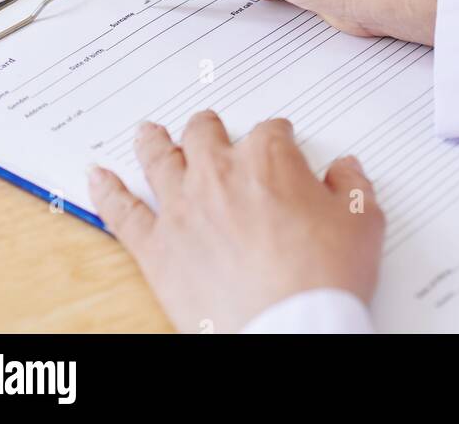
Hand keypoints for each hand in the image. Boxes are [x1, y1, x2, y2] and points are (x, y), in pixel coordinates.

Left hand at [88, 112, 382, 333]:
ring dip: (154, 142)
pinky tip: (96, 176)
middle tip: (210, 131)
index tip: (281, 147)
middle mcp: (218, 173)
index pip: (270, 131)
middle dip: (209, 129)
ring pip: (158, 159)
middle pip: (205, 134)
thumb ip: (352, 185)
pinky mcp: (156, 248)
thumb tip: (344, 169)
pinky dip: (106, 190)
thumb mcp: (362, 222)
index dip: (278, 139)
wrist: (290, 330)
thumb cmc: (325, 277)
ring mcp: (182, 208)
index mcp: (268, 158)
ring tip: (148, 133)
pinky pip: (121, 211)